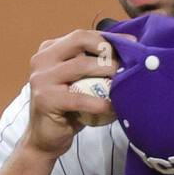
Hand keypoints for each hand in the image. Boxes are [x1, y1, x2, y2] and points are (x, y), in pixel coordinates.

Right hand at [24, 28, 135, 158]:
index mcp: (49, 50)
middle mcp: (42, 60)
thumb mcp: (78, 81)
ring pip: (81, 65)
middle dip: (107, 50)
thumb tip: (127, 51)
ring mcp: (41, 79)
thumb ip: (92, 65)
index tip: (131, 44)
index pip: (82, 36)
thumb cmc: (67, 109)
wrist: (44, 138)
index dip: (108, 38)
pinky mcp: (46, 100)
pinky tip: (112, 108)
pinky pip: (80, 98)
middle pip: (79, 41)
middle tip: (126, 64)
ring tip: (123, 83)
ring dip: (107, 72)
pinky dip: (100, 103)